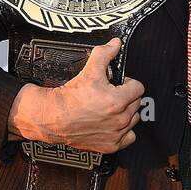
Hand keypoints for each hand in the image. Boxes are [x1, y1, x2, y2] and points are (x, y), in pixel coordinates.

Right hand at [8, 38, 144, 152]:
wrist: (51, 118)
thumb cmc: (68, 97)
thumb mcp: (88, 71)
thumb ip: (104, 54)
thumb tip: (115, 44)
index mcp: (117, 100)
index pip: (138, 88)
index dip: (128, 83)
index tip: (119, 84)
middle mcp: (120, 119)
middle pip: (136, 103)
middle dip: (125, 97)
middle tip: (110, 95)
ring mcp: (116, 134)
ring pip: (133, 119)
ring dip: (125, 113)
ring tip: (108, 108)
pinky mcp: (111, 146)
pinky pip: (129, 137)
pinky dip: (123, 132)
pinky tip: (111, 124)